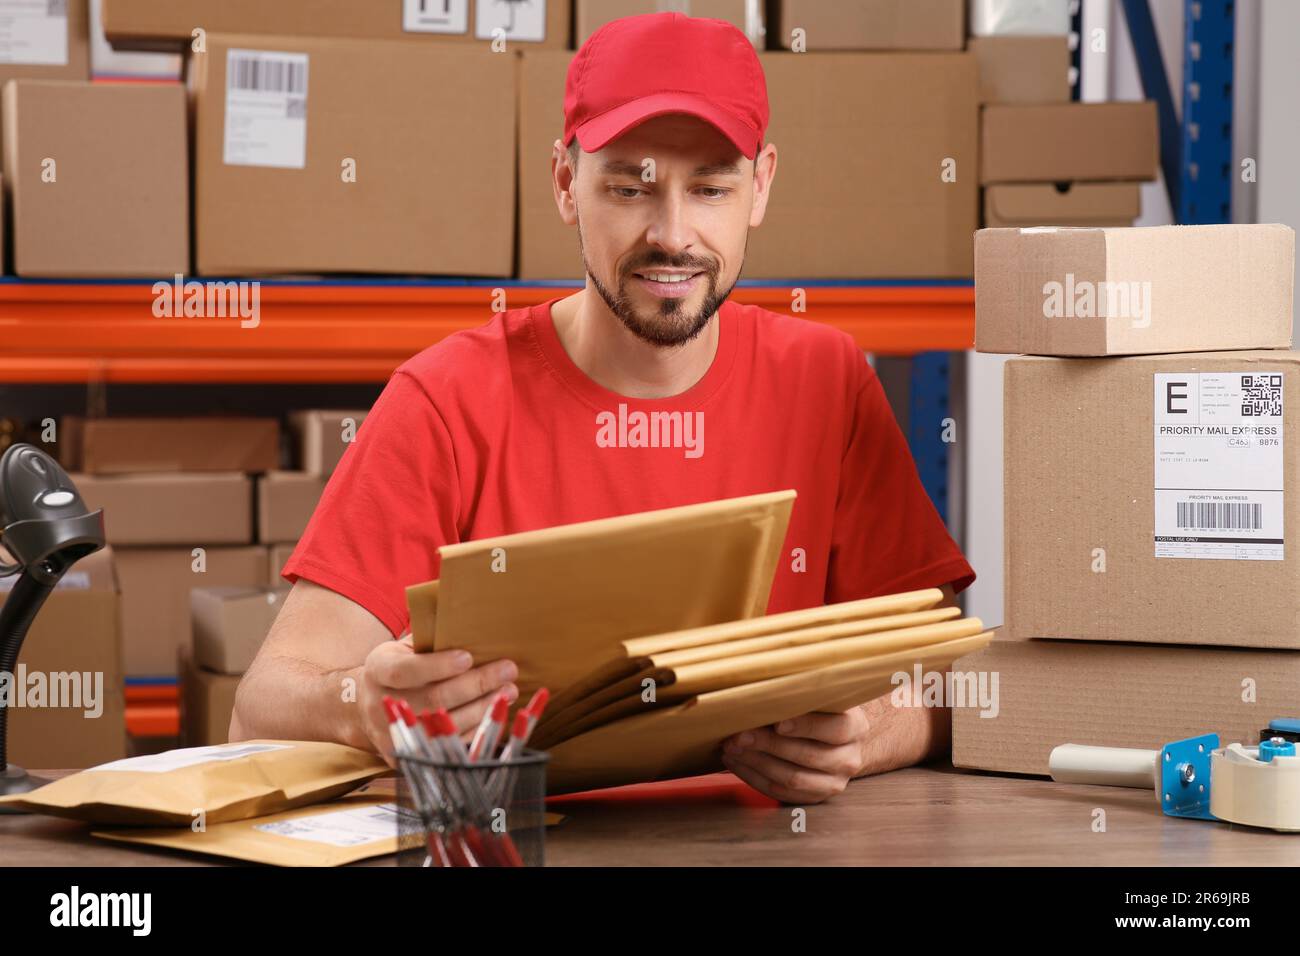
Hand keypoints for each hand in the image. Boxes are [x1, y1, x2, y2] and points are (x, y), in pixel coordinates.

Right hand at [358, 635, 517, 764]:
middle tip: (508, 671)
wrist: (367, 706)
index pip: (405, 671)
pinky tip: (495, 715)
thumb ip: (430, 639)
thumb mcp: (403, 647)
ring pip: (444, 726)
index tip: (468, 657)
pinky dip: (475, 730)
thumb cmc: (399, 667)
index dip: (437, 666)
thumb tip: (472, 624)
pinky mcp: (406, 757)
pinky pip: (446, 746)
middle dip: (476, 685)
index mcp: (378, 670)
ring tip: (509, 692)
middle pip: (433, 699)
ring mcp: (391, 735)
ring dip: (482, 709)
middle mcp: (381, 705)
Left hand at [720, 707, 869, 803]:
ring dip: (756, 762)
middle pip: (808, 755)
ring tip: (731, 747)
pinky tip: (736, 762)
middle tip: (739, 734)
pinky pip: (781, 793)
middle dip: (769, 744)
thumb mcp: (820, 696)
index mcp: (855, 727)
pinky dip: (754, 777)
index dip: (805, 726)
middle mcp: (849, 758)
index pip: (834, 728)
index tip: (777, 722)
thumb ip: (801, 693)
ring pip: (792, 778)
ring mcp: (834, 782)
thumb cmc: (820, 710)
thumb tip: (762, 688)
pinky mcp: (815, 797)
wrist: (837, 741)